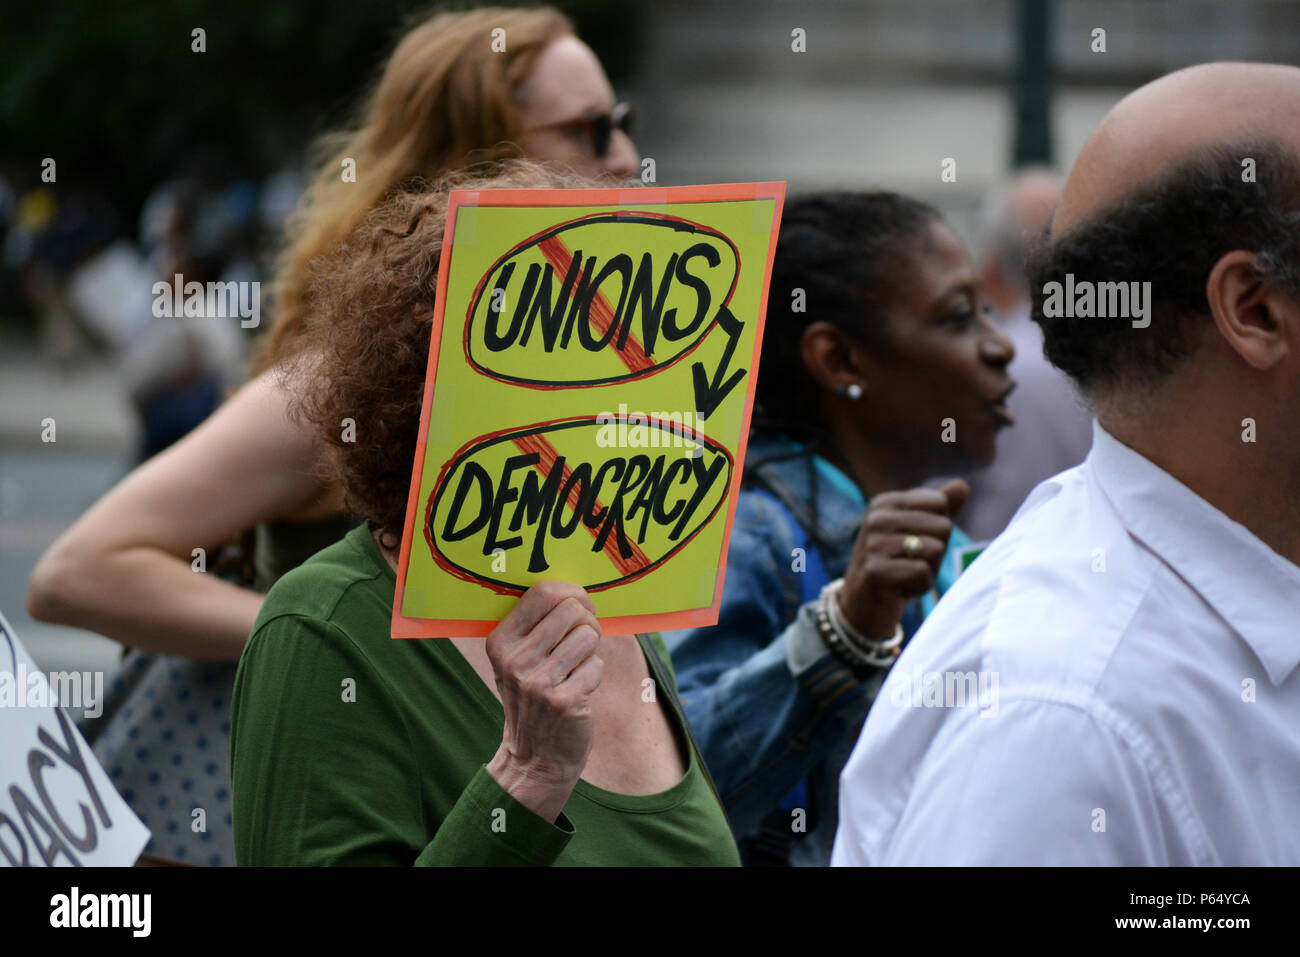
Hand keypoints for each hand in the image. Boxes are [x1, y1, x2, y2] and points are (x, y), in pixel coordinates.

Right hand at [484, 581, 603, 821]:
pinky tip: (579, 690)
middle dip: (586, 621)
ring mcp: (537, 682)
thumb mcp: (516, 660)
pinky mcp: (563, 701)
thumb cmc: (533, 696)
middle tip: (581, 641)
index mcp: (500, 641)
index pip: (544, 592)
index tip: (580, 606)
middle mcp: (514, 660)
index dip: (572, 593)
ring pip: (589, 634)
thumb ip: (536, 623)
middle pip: (572, 609)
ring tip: (577, 667)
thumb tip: (575, 588)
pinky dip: (594, 674)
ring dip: (591, 649)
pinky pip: (597, 664)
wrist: (534, 757)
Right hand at [837, 478, 968, 637]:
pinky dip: (919, 586)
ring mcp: (873, 544)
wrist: (864, 604)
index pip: (940, 503)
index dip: (938, 529)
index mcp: (885, 502)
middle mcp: (876, 518)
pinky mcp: (875, 571)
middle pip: (943, 526)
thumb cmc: (898, 564)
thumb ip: (940, 508)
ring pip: (936, 549)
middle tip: (910, 563)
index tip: (915, 543)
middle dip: (936, 551)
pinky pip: (923, 572)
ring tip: (904, 575)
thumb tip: (963, 484)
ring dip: (928, 570)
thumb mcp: (919, 532)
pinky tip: (899, 589)